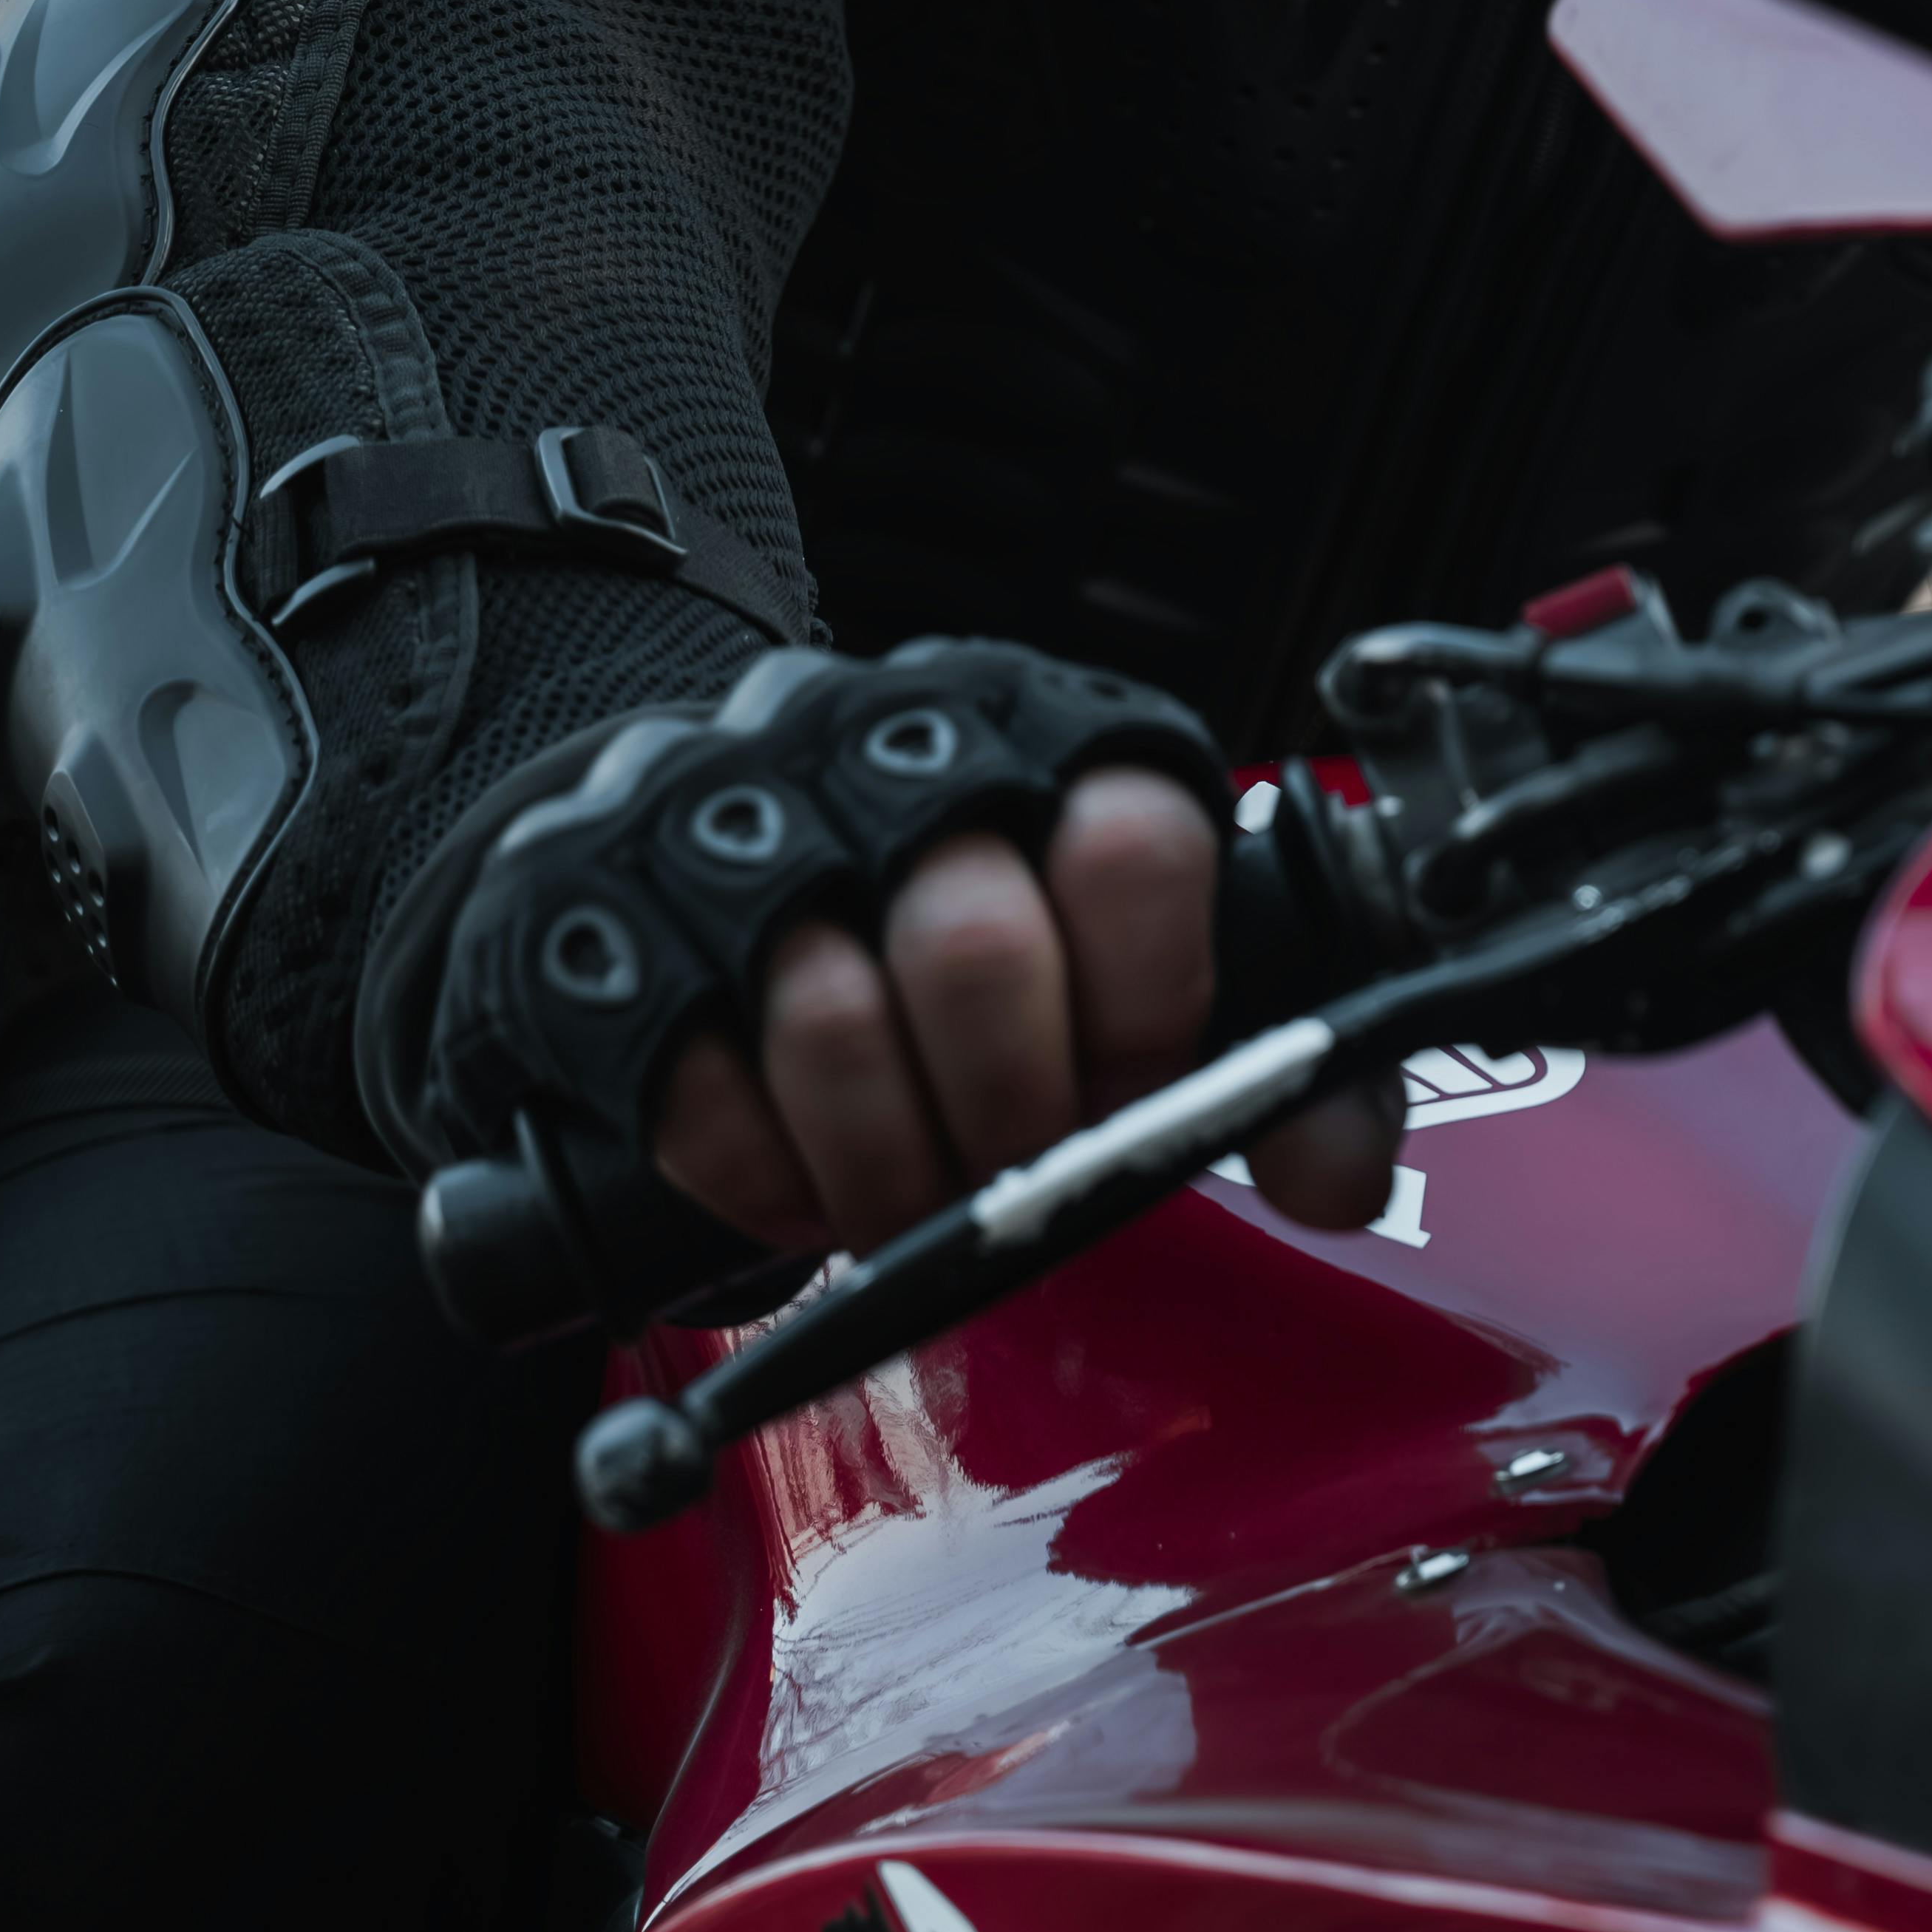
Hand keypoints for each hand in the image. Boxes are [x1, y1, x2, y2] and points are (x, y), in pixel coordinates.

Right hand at [643, 768, 1402, 1252]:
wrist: (702, 836)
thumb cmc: (958, 910)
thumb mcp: (1127, 951)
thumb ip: (1262, 1056)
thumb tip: (1338, 1174)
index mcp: (1052, 733)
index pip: (1134, 845)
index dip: (1148, 1007)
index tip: (1133, 1090)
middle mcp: (889, 737)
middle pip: (978, 952)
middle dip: (1009, 1113)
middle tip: (1009, 1169)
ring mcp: (728, 801)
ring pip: (825, 1019)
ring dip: (883, 1165)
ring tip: (906, 1198)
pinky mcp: (593, 895)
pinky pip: (683, 1075)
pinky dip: (753, 1172)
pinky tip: (796, 1182)